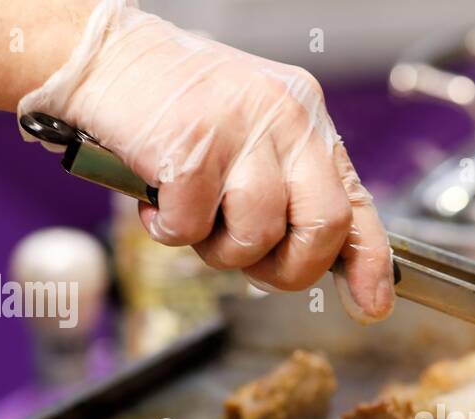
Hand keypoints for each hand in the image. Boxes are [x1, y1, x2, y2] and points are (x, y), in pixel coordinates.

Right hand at [18, 0, 393, 321]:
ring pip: (259, 232)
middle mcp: (286, 117)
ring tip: (194, 218)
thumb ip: (291, 192)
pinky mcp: (191, 143)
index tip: (371, 306)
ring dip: (220, 248)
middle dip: (287, 267)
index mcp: (308, 121)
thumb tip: (328, 264)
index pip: (356, 203)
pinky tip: (158, 202)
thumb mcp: (253, 141)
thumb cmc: (177, 109)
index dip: (369, 263)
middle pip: (322, 226)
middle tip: (249, 261)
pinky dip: (170, 230)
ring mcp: (241, 127)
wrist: (103, 57)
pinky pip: (193, 225)